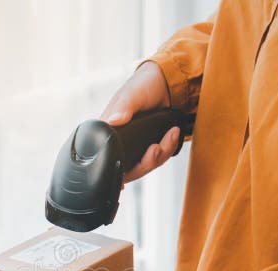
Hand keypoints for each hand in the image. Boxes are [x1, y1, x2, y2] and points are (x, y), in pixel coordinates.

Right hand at [100, 61, 180, 183]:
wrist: (166, 82)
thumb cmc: (143, 84)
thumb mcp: (132, 93)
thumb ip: (123, 107)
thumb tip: (113, 121)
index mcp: (108, 130)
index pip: (104, 157)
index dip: (113, 172)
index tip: (123, 181)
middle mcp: (120, 141)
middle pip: (128, 169)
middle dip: (146, 162)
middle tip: (156, 148)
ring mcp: (136, 146)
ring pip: (146, 164)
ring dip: (161, 153)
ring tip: (171, 134)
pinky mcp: (150, 145)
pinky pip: (159, 157)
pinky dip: (168, 148)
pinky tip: (173, 134)